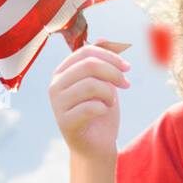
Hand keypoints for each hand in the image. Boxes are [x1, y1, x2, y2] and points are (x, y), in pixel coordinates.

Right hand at [49, 40, 130, 162]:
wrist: (97, 145)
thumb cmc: (100, 111)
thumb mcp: (104, 82)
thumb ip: (101, 62)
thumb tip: (102, 38)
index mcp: (63, 72)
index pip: (86, 51)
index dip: (111, 56)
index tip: (128, 68)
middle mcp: (55, 85)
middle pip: (89, 65)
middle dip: (114, 73)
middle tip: (126, 85)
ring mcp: (57, 104)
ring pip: (91, 85)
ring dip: (109, 94)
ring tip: (110, 102)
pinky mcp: (64, 122)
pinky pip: (91, 106)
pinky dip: (104, 108)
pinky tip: (102, 113)